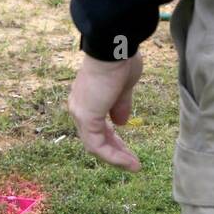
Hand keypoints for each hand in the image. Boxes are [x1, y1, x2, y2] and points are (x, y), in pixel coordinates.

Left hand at [68, 51, 142, 170]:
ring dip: (116, 157)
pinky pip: (97, 145)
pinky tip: (128, 161)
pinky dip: (113, 156)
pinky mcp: (86, 117)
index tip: (128, 148)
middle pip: (95, 138)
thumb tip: (121, 122)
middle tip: (132, 162)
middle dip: (116, 151)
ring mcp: (80, 112)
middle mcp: (79, 107)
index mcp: (87, 99)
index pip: (98, 127)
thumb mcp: (123, 87)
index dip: (113, 140)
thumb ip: (120, 105)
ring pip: (95, 145)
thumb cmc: (120, 60)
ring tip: (134, 166)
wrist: (114, 47)